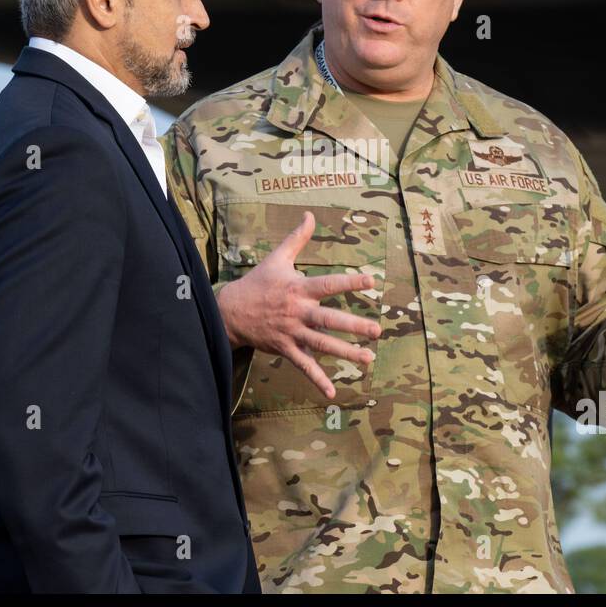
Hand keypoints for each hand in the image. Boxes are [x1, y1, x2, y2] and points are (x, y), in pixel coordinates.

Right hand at [216, 210, 380, 398]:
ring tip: (368, 359)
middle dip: (353, 325)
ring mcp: (292, 332)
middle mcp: (298, 311)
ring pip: (321, 345)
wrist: (229, 311)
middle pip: (329, 319)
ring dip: (345, 353)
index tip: (372, 280)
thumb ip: (297, 238)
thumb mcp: (276, 258)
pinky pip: (303, 366)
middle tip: (376, 330)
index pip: (328, 284)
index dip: (350, 281)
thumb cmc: (258, 283)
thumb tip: (310, 214)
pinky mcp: (285, 348)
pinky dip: (317, 379)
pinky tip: (332, 392)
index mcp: (299, 288)